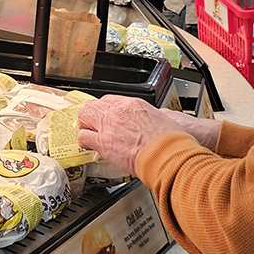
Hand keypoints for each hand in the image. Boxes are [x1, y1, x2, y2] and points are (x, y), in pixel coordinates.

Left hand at [77, 95, 219, 172]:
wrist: (167, 154)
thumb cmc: (169, 141)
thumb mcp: (162, 119)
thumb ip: (148, 119)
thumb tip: (147, 123)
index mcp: (134, 104)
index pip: (110, 100)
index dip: (105, 109)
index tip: (105, 115)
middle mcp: (119, 111)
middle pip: (94, 105)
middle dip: (91, 114)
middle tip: (91, 123)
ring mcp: (109, 125)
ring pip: (84, 116)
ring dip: (85, 125)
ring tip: (87, 132)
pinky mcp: (103, 142)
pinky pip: (84, 137)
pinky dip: (83, 141)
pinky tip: (87, 146)